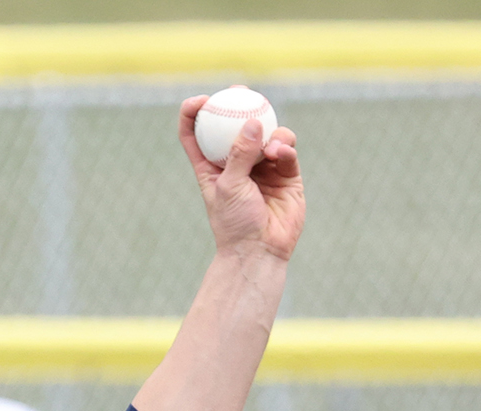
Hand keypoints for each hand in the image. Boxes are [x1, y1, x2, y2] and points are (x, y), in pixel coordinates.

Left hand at [178, 96, 304, 261]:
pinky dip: (284, 146)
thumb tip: (251, 122)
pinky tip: (281, 152)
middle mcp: (236, 163)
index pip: (195, 134)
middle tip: (240, 91)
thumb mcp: (229, 187)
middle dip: (237, 105)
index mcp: (210, 166)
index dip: (194, 113)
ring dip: (268, 131)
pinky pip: (286, 149)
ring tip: (269, 147)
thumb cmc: (235, 223)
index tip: (202, 100)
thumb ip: (239, 155)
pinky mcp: (286, 172)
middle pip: (233, 126)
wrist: (261, 250)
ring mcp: (262, 166)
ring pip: (265, 133)